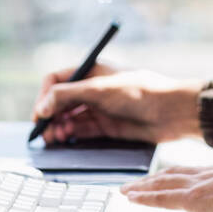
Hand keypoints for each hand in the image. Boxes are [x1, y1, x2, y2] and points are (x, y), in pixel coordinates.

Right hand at [31, 62, 198, 144]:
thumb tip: (42, 107)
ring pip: (69, 118)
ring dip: (59, 127)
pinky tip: (66, 140)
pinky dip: (71, 135)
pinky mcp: (107, 126)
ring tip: (55, 138)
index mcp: (91, 71)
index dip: (45, 95)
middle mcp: (93, 89)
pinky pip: (82, 131)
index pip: (57, 80)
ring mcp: (99, 108)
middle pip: (61, 101)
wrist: (171, 112)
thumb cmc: (140, 92)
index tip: (40, 113)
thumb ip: (68, 96)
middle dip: (50, 115)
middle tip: (45, 132)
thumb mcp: (99, 90)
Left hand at [119, 162, 212, 211]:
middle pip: (173, 174)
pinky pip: (162, 198)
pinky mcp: (194, 199)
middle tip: (137, 182)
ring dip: (143, 186)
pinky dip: (145, 197)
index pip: (194, 172)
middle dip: (154, 178)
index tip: (165, 175)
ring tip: (127, 190)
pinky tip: (132, 197)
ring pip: (163, 183)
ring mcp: (199, 186)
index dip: (177, 174)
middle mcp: (208, 175)